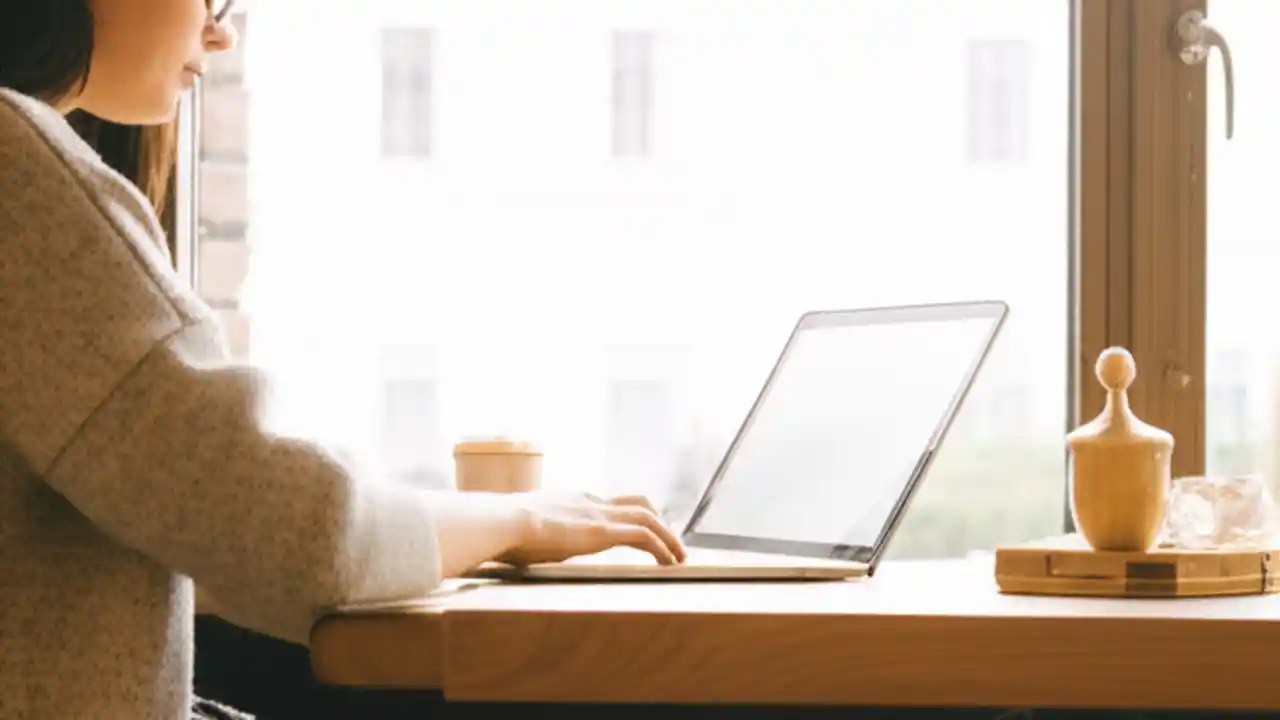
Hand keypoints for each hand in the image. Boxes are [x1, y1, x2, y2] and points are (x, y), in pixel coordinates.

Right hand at [498, 493, 687, 566]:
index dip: (628, 517)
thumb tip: (516, 546)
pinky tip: (669, 563)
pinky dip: (661, 548)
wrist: (503, 521)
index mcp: (572, 500)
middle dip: (658, 521)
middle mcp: (590, 502)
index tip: (639, 532)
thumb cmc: (503, 529)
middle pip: (638, 502)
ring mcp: (598, 514)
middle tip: (670, 542)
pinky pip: (644, 536)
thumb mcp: (521, 529)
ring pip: (648, 517)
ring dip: (668, 537)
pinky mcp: (603, 531)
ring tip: (679, 556)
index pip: (610, 503)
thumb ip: (530, 534)